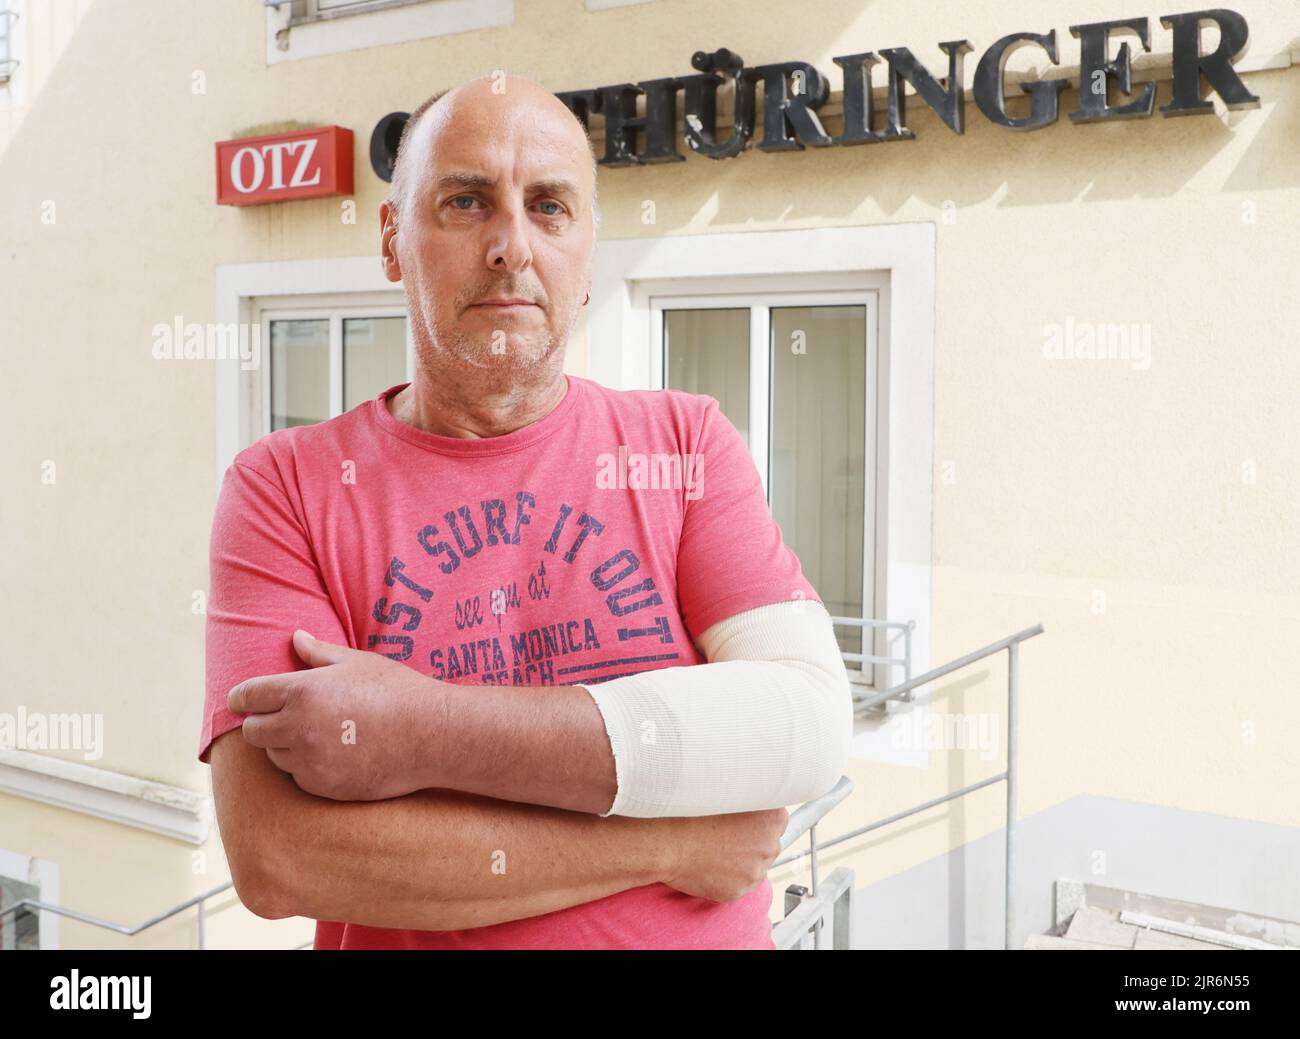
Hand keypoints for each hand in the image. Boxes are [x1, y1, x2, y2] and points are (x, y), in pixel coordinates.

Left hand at [227, 629, 448, 801]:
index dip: (242, 697)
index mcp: (302, 691)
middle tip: (285, 716)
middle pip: (251, 731)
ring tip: (317, 734)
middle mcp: (298, 728)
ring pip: (273, 756)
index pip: (247, 697)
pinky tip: (333, 753)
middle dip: (263, 722)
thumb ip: (318, 653)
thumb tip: (295, 638)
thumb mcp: (357, 663)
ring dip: (284, 746)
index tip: (244, 700)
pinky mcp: (322, 786)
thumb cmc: (396, 691)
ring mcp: (309, 761)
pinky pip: (297, 777)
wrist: (431, 735)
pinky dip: (306, 767)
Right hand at [659, 806, 788, 901]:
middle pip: (767, 844)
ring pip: (753, 866)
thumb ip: (750, 798)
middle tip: (723, 833)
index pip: (776, 820)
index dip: (757, 818)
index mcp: (772, 818)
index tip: (743, 818)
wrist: (666, 841)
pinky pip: (738, 883)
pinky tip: (708, 862)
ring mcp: (755, 871)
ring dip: (740, 860)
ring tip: (712, 847)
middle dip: (751, 840)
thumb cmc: (691, 811)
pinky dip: (727, 876)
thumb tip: (757, 800)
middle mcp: (770, 846)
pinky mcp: (738, 891)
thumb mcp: (727, 792)